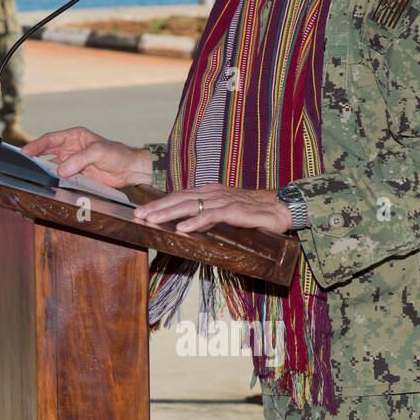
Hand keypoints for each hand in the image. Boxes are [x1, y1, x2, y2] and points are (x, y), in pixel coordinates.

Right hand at [21, 127, 150, 188]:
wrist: (130, 169)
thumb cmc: (117, 154)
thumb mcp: (98, 152)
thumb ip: (79, 159)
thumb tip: (61, 169)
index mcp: (75, 136)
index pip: (51, 139)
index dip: (37, 145)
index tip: (25, 151)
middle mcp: (71, 148)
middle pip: (48, 151)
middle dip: (35, 156)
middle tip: (23, 163)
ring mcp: (73, 162)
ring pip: (53, 165)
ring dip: (45, 169)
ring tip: (33, 173)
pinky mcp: (77, 175)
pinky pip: (62, 177)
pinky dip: (55, 179)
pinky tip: (48, 182)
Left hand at [133, 182, 291, 234]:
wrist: (281, 208)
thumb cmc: (252, 212)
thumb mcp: (224, 212)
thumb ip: (206, 215)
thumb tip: (186, 225)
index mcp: (209, 191)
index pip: (179, 195)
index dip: (159, 203)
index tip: (141, 210)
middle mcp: (213, 193)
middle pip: (179, 198)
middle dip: (157, 207)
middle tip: (138, 215)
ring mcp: (223, 200)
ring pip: (190, 205)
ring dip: (169, 213)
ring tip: (152, 220)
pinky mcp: (235, 210)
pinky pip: (211, 215)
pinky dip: (195, 222)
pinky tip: (182, 228)